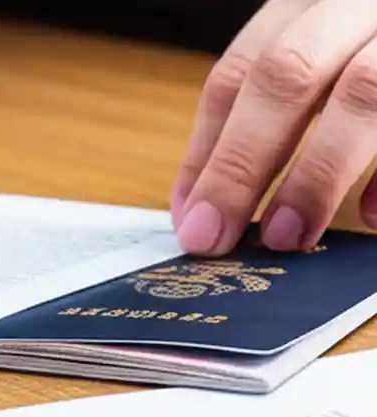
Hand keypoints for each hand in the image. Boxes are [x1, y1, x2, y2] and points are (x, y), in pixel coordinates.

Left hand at [172, 0, 376, 254]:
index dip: (207, 148)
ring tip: (288, 235)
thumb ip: (288, 105)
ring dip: (318, 173)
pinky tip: (374, 216)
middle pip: (288, 74)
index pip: (242, 70)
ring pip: (364, 91)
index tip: (190, 214)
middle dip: (243, 163)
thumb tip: (215, 197)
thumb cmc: (375, 48)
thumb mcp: (332, 46)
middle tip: (217, 237)